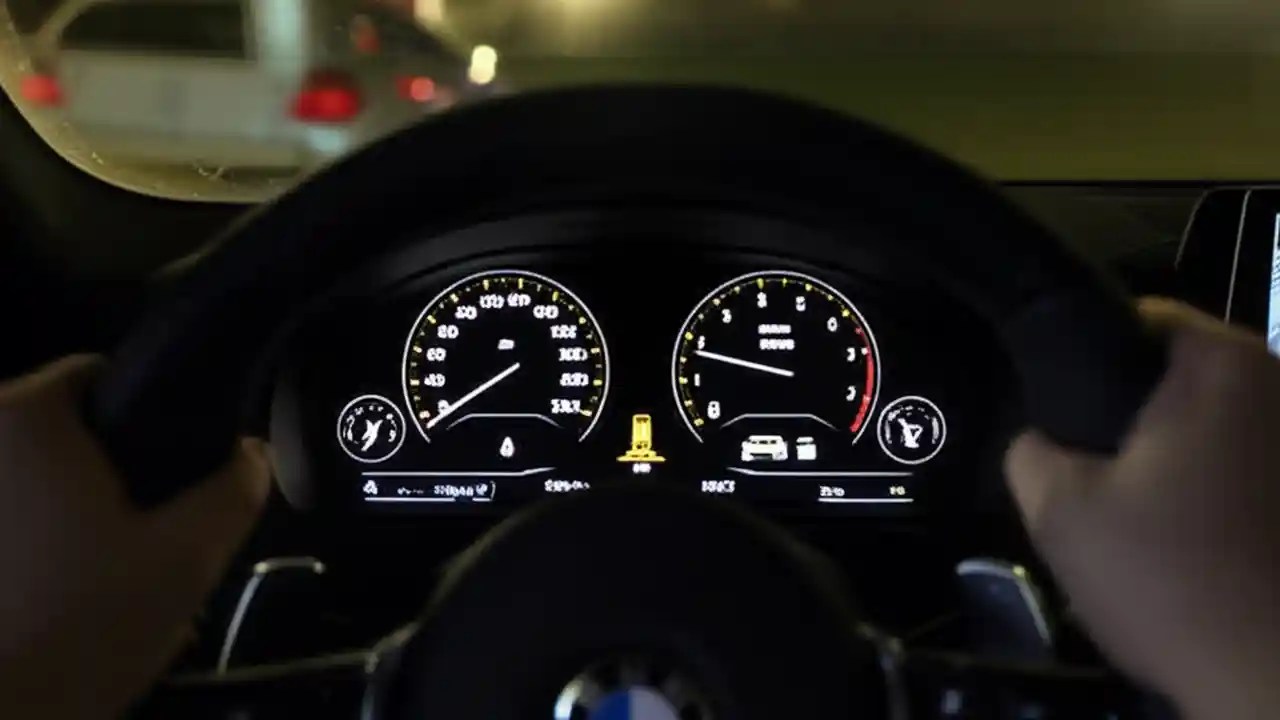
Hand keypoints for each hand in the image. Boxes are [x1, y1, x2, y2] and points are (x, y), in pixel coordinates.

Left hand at [0, 356, 269, 719]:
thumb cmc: (83, 623)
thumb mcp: (187, 559)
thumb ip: (234, 492)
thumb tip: (254, 452)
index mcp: (24, 418)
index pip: (97, 372)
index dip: (152, 415)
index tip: (178, 473)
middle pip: (63, 431)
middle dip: (109, 475)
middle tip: (152, 538)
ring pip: (35, 481)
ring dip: (73, 515)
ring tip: (113, 576)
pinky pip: (13, 519)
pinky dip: (37, 545)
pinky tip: (67, 596)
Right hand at [1006, 299, 1279, 719]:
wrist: (1275, 684)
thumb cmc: (1170, 580)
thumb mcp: (1058, 511)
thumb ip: (1028, 452)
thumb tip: (1040, 441)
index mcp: (1222, 363)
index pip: (1136, 316)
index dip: (1080, 357)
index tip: (1052, 411)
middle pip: (1178, 375)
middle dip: (1128, 413)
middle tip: (1084, 468)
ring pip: (1211, 426)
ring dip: (1170, 457)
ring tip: (1130, 510)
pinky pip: (1241, 469)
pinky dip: (1208, 492)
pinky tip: (1179, 539)